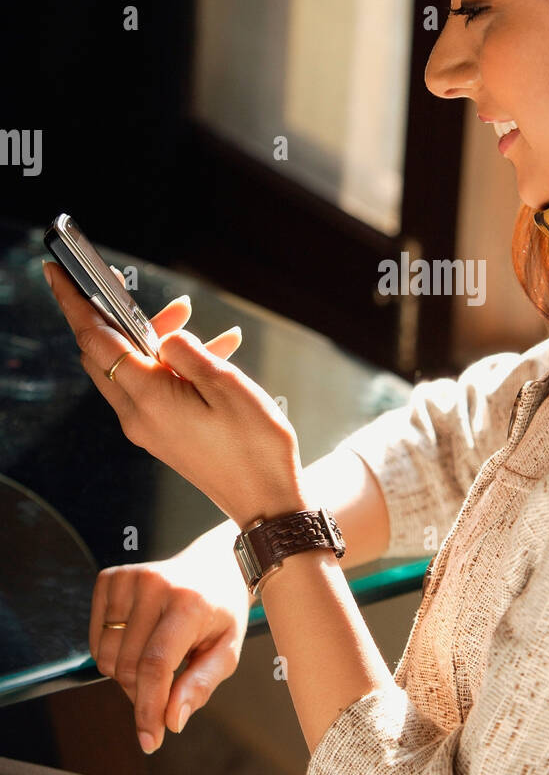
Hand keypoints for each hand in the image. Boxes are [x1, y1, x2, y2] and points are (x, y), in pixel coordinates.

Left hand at [43, 259, 306, 528]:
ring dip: (154, 339)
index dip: (74, 302)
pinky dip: (173, 364)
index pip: (95, 340)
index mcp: (148, 399)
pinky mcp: (163, 433)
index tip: (57, 271)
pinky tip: (218, 351)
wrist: (266, 502)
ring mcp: (148, 427)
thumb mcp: (228, 386)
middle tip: (143, 294)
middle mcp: (137, 415)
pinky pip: (154, 387)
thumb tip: (162, 336)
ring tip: (196, 320)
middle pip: (105, 353)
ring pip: (131, 368)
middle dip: (120, 316)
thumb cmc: (254, 446)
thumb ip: (188, 353)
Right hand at [91, 540, 252, 753]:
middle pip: (127, 667)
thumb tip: (172, 721)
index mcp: (188, 603)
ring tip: (155, 661)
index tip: (150, 740)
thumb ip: (201, 685)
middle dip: (143, 694)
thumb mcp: (228, 650)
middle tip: (166, 687)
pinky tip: (139, 642)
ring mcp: (129, 578)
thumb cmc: (222, 613)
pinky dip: (112, 653)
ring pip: (106, 657)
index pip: (156, 665)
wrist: (214, 566)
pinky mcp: (110, 578)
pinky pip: (95, 639)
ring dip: (126, 675)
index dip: (148, 708)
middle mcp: (155, 585)